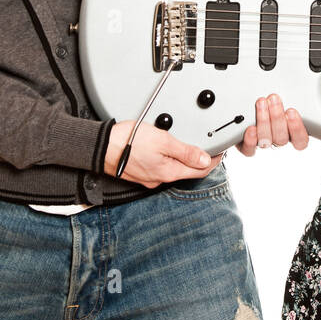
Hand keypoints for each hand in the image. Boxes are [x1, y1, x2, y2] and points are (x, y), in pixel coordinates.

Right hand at [105, 121, 223, 187]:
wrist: (101, 147)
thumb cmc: (127, 141)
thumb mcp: (162, 141)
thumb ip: (185, 151)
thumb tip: (204, 159)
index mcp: (169, 172)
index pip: (199, 170)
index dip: (212, 161)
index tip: (219, 152)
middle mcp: (160, 179)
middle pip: (188, 171)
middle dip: (199, 161)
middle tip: (209, 149)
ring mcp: (150, 178)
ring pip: (174, 170)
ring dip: (184, 160)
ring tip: (191, 148)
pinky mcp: (141, 174)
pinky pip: (162, 169)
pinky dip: (170, 161)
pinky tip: (168, 152)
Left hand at [237, 91, 320, 155]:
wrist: (256, 92)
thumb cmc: (286, 93)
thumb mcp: (308, 89)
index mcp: (295, 130)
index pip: (301, 140)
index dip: (297, 129)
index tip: (293, 112)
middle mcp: (279, 137)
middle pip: (282, 139)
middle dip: (277, 118)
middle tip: (274, 99)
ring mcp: (263, 139)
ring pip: (266, 141)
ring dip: (264, 122)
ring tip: (261, 103)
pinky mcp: (246, 141)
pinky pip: (248, 149)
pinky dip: (249, 140)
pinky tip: (249, 127)